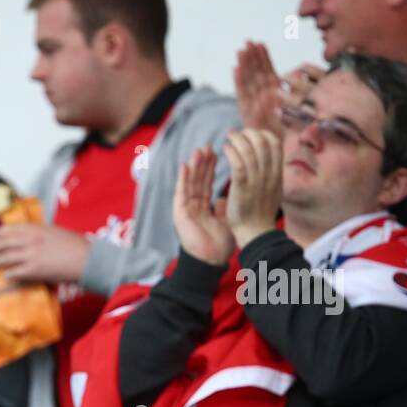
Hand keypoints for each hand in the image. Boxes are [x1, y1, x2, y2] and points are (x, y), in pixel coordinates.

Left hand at [0, 223, 90, 285]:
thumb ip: (37, 231)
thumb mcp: (53, 231)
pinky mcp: (34, 271)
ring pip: (3, 258)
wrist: (87, 259)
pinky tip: (10, 276)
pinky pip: (13, 273)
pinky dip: (9, 275)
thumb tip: (24, 234)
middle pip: (1, 243)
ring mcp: (31, 255)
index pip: (6, 229)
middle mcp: (30, 240)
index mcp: (35, 229)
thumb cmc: (74, 245)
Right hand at [172, 147, 234, 266]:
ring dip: (194, 167)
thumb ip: (224, 207)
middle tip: (208, 146)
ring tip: (199, 150)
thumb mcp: (226, 219)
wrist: (212, 260)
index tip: (216, 152)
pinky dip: (183, 179)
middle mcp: (193, 206)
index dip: (211, 168)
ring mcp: (185, 209)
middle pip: (198, 180)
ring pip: (190, 184)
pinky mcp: (180, 213)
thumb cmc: (220, 244)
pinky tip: (185, 166)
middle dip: (203, 163)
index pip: (206, 183)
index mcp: (204, 207)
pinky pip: (181, 193)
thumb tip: (224, 197)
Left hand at [223, 129, 283, 249]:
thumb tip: (268, 160)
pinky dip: (232, 152)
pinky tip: (225, 149)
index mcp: (278, 174)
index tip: (252, 134)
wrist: (256, 234)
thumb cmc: (261, 214)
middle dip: (249, 133)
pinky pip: (238, 164)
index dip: (263, 134)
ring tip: (229, 137)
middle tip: (237, 133)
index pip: (275, 144)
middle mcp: (269, 175)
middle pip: (263, 143)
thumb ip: (271, 174)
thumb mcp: (273, 190)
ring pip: (250, 150)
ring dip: (238, 139)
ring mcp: (257, 181)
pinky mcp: (243, 188)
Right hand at [234, 42, 323, 134]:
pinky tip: (235, 69)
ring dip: (244, 65)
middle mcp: (263, 100)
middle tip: (247, 42)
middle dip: (251, 58)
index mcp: (274, 97)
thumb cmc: (291, 136)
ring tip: (241, 50)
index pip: (267, 74)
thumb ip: (297, 93)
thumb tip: (302, 73)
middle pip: (256, 75)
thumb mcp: (301, 110)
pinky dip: (238, 82)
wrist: (280, 156)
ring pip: (248, 82)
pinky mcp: (248, 115)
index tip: (260, 45)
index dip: (264, 59)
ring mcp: (255, 107)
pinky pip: (242, 95)